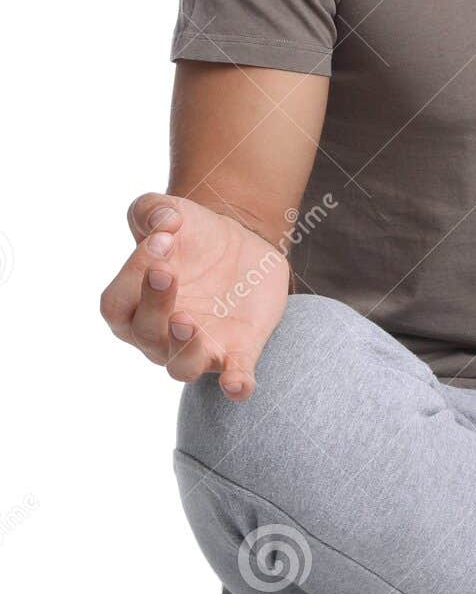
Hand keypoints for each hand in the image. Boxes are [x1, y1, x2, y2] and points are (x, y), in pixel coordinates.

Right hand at [98, 192, 289, 397]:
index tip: (162, 238)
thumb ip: (153, 209)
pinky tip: (237, 384)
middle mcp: (158, 334)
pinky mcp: (237, 349)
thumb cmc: (188, 232)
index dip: (132, 275)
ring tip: (187, 323)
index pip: (118, 302)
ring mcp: (199, 345)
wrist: (238, 239)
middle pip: (146, 333)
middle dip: (155, 304)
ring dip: (183, 350)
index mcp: (132, 304)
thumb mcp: (167, 211)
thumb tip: (165, 222)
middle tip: (167, 272)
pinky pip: (234, 377)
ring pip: (180, 367)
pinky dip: (236, 383)